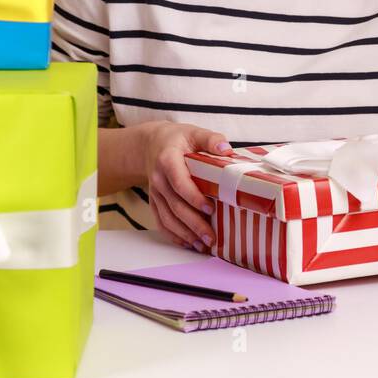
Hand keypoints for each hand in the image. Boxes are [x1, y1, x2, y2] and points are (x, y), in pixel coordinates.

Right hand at [139, 121, 231, 251]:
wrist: (151, 145)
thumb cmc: (177, 139)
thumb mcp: (194, 132)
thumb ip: (211, 139)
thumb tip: (226, 150)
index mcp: (168, 161)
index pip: (180, 183)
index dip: (194, 197)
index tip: (210, 208)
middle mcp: (159, 179)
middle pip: (175, 206)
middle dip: (193, 224)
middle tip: (211, 237)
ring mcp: (156, 193)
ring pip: (168, 218)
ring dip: (185, 234)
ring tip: (203, 245)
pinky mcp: (155, 202)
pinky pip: (161, 222)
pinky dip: (174, 235)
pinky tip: (188, 243)